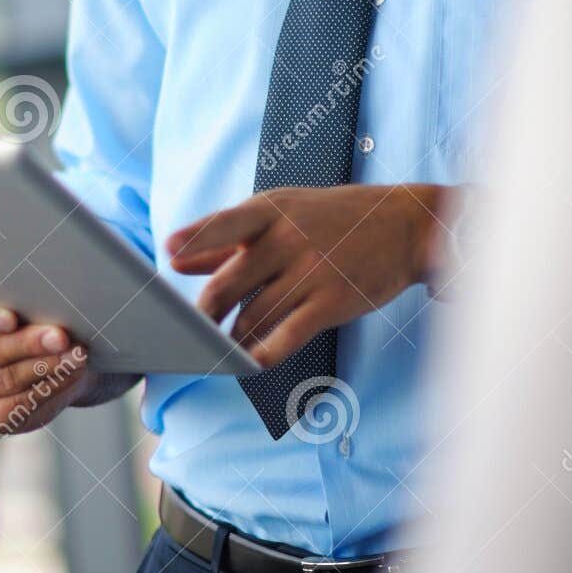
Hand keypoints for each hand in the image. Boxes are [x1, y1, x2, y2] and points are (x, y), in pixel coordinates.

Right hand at [0, 298, 90, 439]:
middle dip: (26, 344)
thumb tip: (41, 300)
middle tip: (61, 336)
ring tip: (74, 356)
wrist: (33, 356)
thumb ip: (15, 300)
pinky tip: (68, 377)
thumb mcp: (11, 302)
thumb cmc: (20, 318)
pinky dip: (46, 391)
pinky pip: (11, 410)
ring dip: (43, 368)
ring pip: (1, 382)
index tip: (12, 318)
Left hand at [167, 183, 444, 365]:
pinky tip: (251, 362)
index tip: (167, 254)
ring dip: (230, 339)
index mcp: (271, 210)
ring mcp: (311, 270)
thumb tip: (175, 258)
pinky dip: (263, 354)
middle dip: (204, 314)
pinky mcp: (332, 301)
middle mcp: (288, 238)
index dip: (193, 240)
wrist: (404, 225)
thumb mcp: (281, 212)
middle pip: (229, 283)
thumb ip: (226, 238)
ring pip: (253, 315)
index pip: (223, 224)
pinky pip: (287, 336)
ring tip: (219, 350)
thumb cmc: (333, 218)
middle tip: (189, 330)